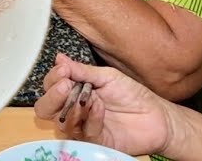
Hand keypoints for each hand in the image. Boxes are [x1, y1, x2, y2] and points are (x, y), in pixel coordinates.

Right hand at [34, 54, 176, 156]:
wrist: (156, 115)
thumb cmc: (133, 95)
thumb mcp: (106, 76)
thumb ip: (81, 70)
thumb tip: (59, 59)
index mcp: (73, 92)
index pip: (49, 88)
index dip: (52, 79)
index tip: (62, 70)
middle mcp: (73, 110)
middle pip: (45, 109)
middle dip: (52, 97)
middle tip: (65, 85)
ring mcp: (82, 127)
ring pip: (61, 123)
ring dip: (72, 107)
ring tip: (89, 97)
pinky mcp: (95, 141)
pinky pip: (84, 133)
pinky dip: (91, 118)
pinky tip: (100, 107)